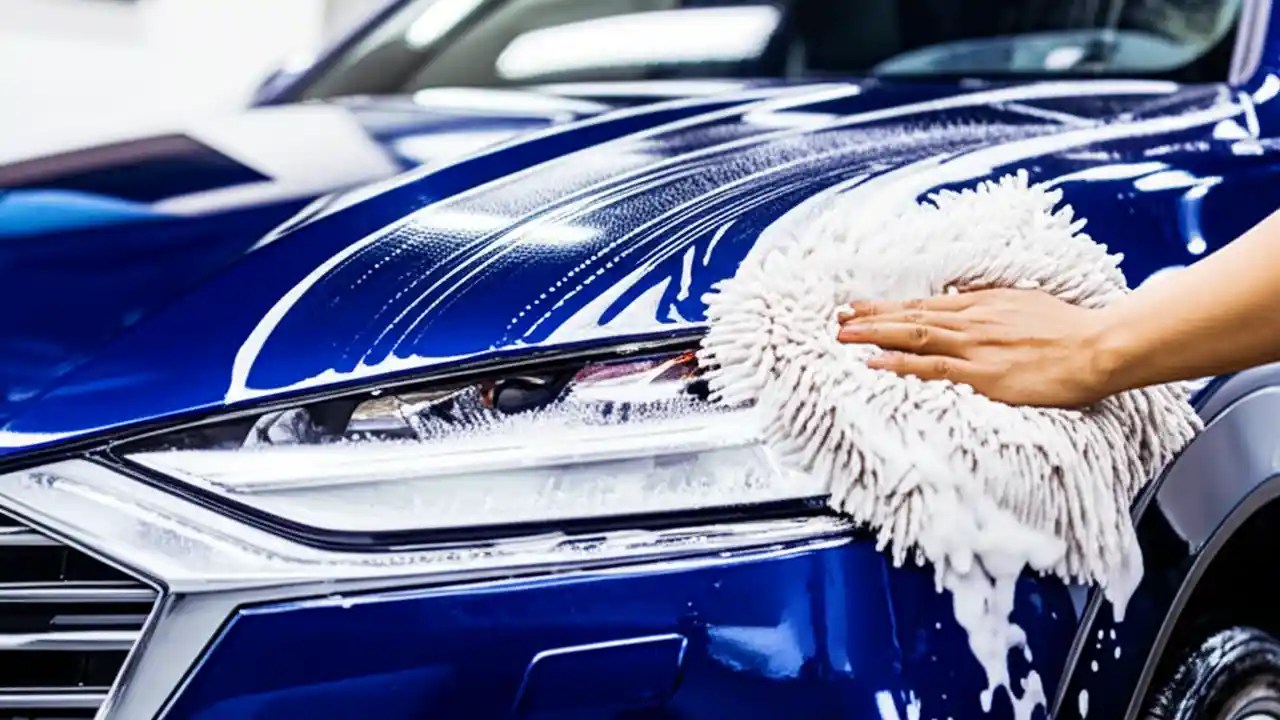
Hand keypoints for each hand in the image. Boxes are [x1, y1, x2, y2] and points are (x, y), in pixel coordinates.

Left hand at [835, 288, 1118, 407]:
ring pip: (913, 336)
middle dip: (870, 318)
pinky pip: (932, 368)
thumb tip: (965, 297)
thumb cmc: (1069, 328)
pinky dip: (899, 365)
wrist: (1098, 346)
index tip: (859, 307)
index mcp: (982, 303)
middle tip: (837, 319)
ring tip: (843, 337)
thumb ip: (992, 303)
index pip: (924, 303)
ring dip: (874, 336)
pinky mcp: (983, 374)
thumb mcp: (1025, 302)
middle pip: (910, 315)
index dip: (888, 306)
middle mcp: (972, 319)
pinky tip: (874, 364)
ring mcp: (975, 346)